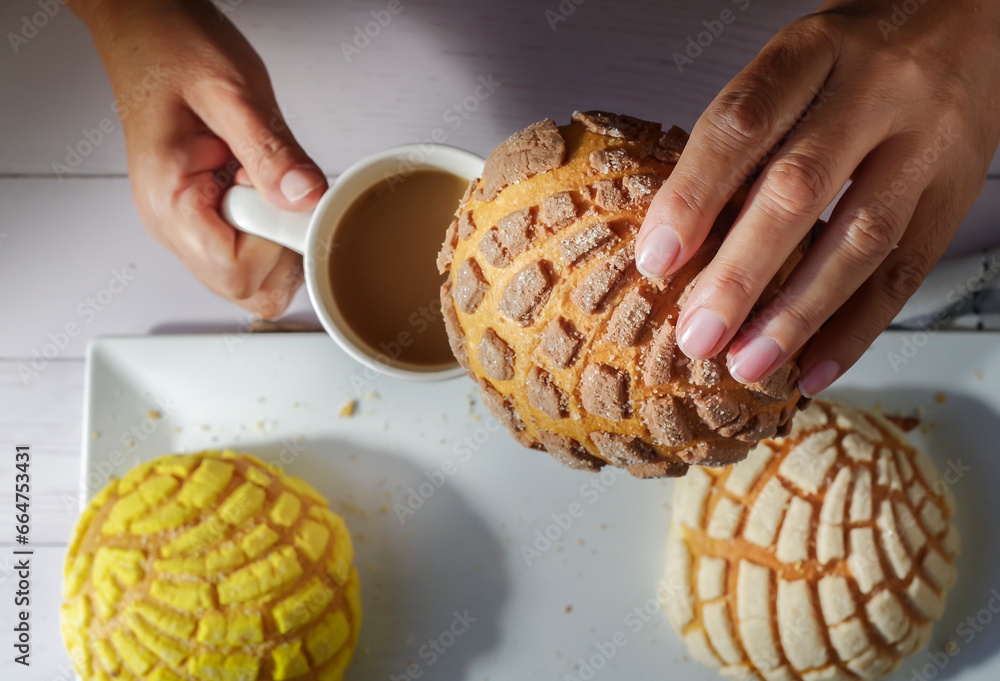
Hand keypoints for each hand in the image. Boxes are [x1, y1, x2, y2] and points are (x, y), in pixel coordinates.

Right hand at [71, 0, 325, 318]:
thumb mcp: (231, 91)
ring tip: (270, 185)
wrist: (143, 26)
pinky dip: (273, 230)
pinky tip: (266, 188)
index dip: (280, 246)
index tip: (295, 205)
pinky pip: (251, 253)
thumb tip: (307, 199)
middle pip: (248, 291)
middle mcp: (174, 225)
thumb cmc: (169, 48)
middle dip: (284, 251)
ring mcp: (189, 225)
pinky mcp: (206, 215)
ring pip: (253, 280)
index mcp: (170, 204)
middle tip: (285, 194)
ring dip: (280, 241)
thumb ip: (270, 151)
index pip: (238, 274)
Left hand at [636, 0, 999, 394]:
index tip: (657, 259)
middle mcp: (877, 89)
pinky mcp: (958, 189)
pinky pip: (909, 269)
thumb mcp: (797, 63)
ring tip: (750, 362)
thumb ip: (747, 135)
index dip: (694, 194)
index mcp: (815, 50)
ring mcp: (927, 141)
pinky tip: (815, 365)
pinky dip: (858, 328)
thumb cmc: (860, 50)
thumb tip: (679, 235)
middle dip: (741, 273)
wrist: (971, 17)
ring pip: (861, 237)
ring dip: (798, 313)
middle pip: (799, 188)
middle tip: (699, 333)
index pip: (743, 123)